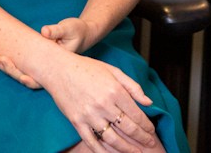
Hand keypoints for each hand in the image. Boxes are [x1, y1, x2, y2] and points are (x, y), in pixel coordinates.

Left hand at [0, 17, 87, 87]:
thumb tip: (44, 32)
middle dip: (12, 71)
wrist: (81, 33)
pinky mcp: (38, 62)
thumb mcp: (69, 28)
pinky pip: (23, 65)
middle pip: (29, 78)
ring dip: (8, 68)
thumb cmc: (76, 30)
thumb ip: (57, 30)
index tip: (21, 77)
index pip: (43, 79)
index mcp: (60, 67)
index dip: (31, 80)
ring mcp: (43, 67)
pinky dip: (11, 63)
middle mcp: (50, 71)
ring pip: (24, 73)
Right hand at [43, 53, 157, 152]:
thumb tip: (149, 102)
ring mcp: (89, 115)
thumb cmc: (87, 67)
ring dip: (127, 149)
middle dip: (142, 138)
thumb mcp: (113, 71)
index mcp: (114, 90)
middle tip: (151, 145)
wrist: (58, 69)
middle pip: (128, 128)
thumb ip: (133, 87)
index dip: (147, 125)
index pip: (136, 114)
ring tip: (136, 152)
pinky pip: (92, 142)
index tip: (152, 131)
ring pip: (112, 139)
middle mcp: (103, 104)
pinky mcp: (77, 122)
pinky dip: (102, 151)